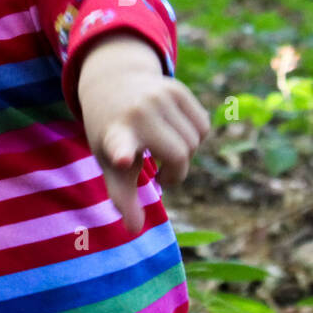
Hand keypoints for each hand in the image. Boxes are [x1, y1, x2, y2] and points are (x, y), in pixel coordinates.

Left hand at [76, 34, 211, 232]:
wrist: (114, 82)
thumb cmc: (111, 132)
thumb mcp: (108, 164)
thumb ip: (123, 197)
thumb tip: (134, 230)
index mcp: (115, 135)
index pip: (120, 145)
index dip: (123, 154)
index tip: (123, 160)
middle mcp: (138, 112)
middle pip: (180, 155)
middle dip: (176, 170)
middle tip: (159, 172)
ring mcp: (160, 96)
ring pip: (195, 141)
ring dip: (185, 153)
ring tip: (163, 150)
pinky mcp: (177, 88)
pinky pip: (203, 126)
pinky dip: (195, 137)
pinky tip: (174, 131)